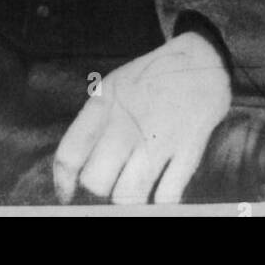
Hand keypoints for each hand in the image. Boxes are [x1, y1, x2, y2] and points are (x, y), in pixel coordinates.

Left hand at [53, 31, 231, 204]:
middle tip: (111, 185)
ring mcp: (158, 139)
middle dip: (100, 191)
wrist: (200, 61)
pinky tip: (159, 193)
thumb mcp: (111, 89)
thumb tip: (68, 177)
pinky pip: (166, 197)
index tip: (69, 195)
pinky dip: (160, 203)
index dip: (63, 182)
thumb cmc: (150, 80)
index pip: (69, 155)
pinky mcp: (188, 151)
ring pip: (127, 195)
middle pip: (95, 181)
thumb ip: (89, 127)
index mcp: (103, 105)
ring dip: (128, 201)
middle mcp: (126, 123)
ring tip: (133, 192)